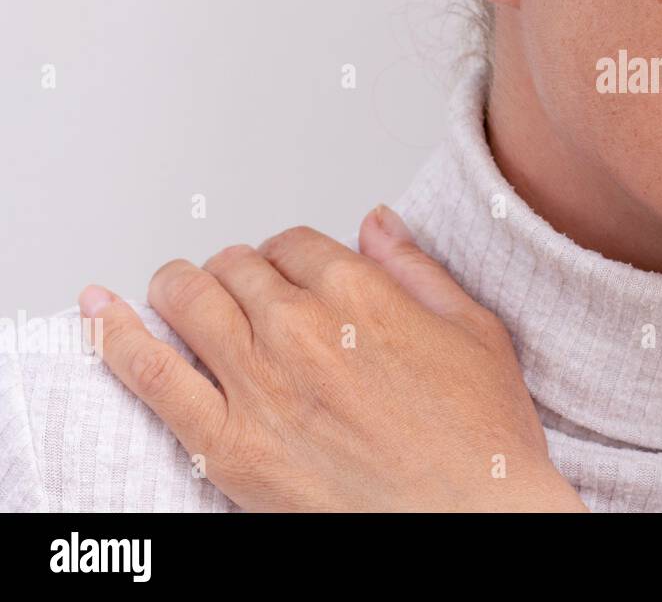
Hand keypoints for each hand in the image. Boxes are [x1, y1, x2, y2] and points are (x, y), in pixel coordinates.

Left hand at [78, 205, 585, 511]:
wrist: (472, 519)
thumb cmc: (481, 436)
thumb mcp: (475, 330)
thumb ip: (418, 268)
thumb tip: (378, 222)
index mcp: (361, 293)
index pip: (293, 243)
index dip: (290, 255)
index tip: (292, 273)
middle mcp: (301, 328)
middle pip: (237, 266)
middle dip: (238, 270)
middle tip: (243, 290)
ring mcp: (258, 385)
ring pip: (187, 301)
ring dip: (178, 287)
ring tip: (177, 292)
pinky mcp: (228, 444)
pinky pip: (152, 376)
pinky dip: (116, 338)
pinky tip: (101, 314)